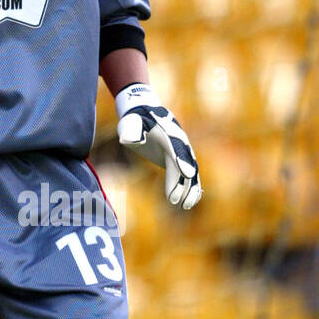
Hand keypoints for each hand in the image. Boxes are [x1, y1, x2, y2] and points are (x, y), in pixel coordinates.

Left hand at [115, 83, 201, 209]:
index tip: (187, 174)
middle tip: (176, 200)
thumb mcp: (130, 121)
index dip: (182, 161)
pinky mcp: (178, 159)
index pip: (177, 149)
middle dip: (183, 182)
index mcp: (169, 133)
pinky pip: (188, 175)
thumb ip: (131, 129)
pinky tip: (190, 202)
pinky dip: (191, 187)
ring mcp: (181, 151)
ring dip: (190, 189)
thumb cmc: (135, 118)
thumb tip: (127, 139)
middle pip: (185, 163)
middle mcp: (179, 143)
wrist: (144, 112)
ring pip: (190, 171)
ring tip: (186, 206)